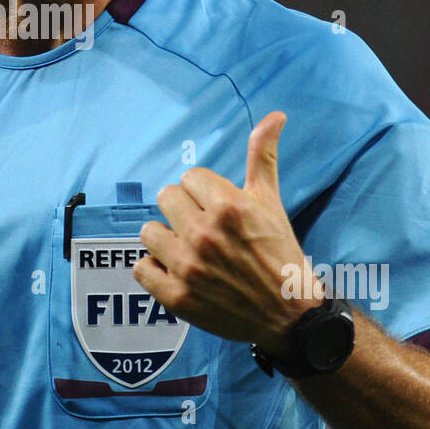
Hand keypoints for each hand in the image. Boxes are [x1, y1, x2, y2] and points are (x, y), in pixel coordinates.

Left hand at [133, 111, 323, 355]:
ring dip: (165, 238)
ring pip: (149, 231)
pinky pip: (141, 268)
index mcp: (228, 207)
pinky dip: (154, 270)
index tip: (217, 209)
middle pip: (166, 198)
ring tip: (188, 250)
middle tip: (202, 228)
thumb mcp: (271, 202)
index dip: (203, 192)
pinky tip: (176, 271)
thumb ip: (263, 156)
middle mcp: (204, 234)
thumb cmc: (279, 253)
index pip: (189, 177)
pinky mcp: (176, 297)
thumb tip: (275, 115)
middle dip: (183, 210)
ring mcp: (187, 267)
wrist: (288, 313)